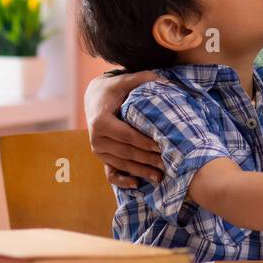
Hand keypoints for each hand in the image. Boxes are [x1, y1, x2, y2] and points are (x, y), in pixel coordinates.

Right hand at [85, 70, 165, 186]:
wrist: (95, 97)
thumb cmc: (115, 88)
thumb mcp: (127, 80)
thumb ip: (145, 78)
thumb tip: (168, 83)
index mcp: (101, 121)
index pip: (127, 135)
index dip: (145, 142)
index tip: (163, 145)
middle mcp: (96, 139)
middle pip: (126, 152)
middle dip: (148, 159)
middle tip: (168, 163)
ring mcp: (98, 150)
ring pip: (122, 164)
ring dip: (141, 171)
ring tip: (161, 175)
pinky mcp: (101, 156)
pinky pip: (110, 173)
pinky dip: (123, 180)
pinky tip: (138, 184)